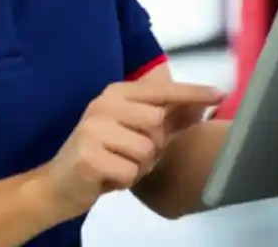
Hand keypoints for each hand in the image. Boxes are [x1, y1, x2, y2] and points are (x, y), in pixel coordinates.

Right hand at [39, 80, 223, 220]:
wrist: (57, 185)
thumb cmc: (102, 157)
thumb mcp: (135, 134)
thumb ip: (169, 120)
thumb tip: (204, 106)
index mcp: (116, 93)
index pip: (162, 91)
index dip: (193, 93)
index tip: (220, 93)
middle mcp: (103, 104)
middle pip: (157, 125)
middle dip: (153, 148)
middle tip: (130, 155)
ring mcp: (93, 129)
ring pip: (146, 151)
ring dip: (138, 167)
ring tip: (117, 166)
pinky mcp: (87, 156)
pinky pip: (130, 172)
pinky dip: (124, 181)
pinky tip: (107, 178)